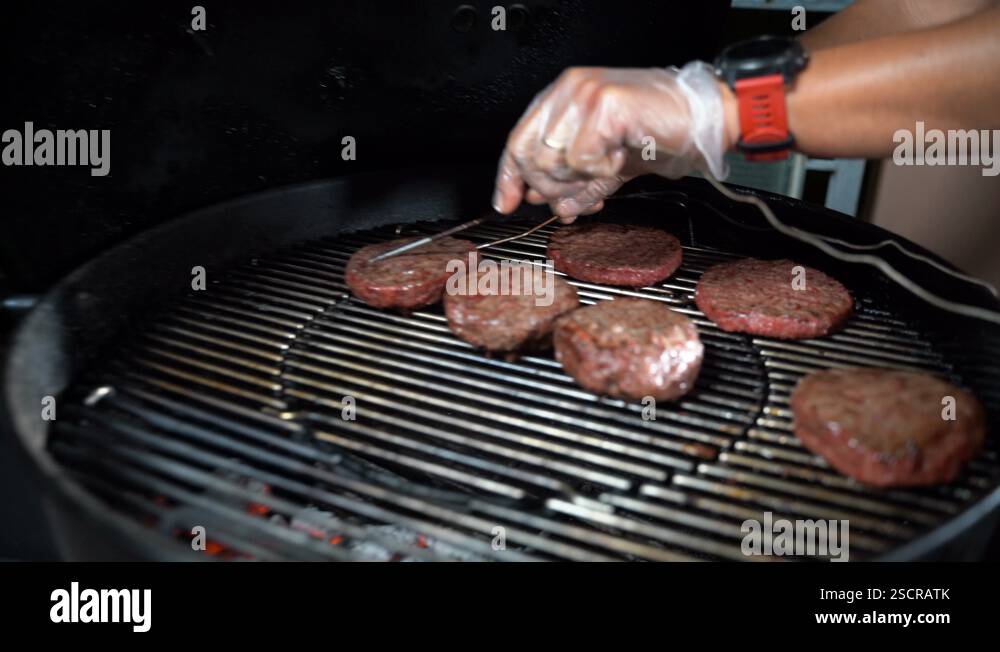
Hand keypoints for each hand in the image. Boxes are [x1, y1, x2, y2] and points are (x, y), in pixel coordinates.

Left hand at [492, 61, 729, 222]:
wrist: (706, 121)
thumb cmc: (660, 135)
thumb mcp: (605, 164)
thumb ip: (572, 180)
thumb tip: (543, 200)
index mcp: (562, 98)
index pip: (518, 140)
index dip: (509, 177)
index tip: (507, 203)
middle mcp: (568, 90)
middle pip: (530, 156)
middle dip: (552, 188)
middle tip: (580, 196)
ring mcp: (584, 94)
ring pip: (552, 161)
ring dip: (580, 182)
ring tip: (607, 171)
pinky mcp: (604, 106)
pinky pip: (582, 159)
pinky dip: (601, 173)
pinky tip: (619, 160)